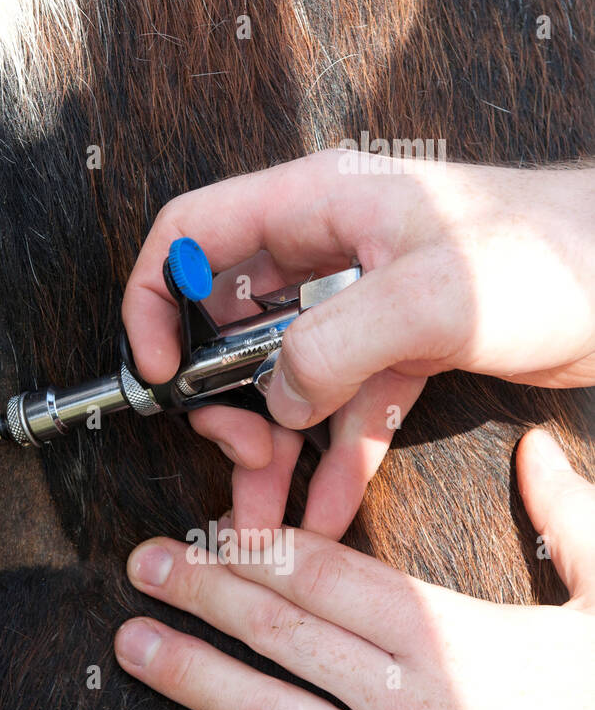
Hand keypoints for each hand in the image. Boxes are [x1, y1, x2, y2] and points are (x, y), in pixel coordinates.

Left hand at [112, 428, 594, 709]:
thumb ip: (575, 529)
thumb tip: (541, 456)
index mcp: (456, 641)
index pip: (333, 577)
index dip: (264, 548)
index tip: (217, 529)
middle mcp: (409, 701)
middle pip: (285, 632)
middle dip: (206, 591)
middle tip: (146, 563)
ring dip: (194, 671)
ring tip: (136, 643)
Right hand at [122, 150, 594, 536]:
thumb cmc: (556, 251)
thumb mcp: (432, 293)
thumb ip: (333, 343)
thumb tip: (275, 398)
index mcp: (316, 203)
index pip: (191, 232)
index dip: (155, 296)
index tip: (157, 367)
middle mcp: (327, 248)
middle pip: (227, 319)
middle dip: (218, 392)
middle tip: (234, 445)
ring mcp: (361, 300)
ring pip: (282, 374)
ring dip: (269, 442)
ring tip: (265, 505)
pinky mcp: (401, 345)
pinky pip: (343, 405)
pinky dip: (330, 455)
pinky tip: (325, 505)